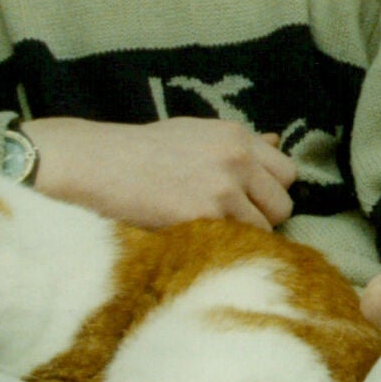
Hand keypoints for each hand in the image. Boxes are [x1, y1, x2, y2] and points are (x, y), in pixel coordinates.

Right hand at [25, 116, 297, 228]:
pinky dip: (223, 248)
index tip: (247, 200)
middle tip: (227, 221)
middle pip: (283, 204)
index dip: (269, 190)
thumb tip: (276, 139)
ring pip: (265, 229)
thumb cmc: (140, 151)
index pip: (287, 171)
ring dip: (243, 236)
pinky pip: (238, 244)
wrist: (93, 164)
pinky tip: (197, 241)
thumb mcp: (193, 134)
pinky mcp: (204, 216)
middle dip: (262, 216)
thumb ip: (237, 143)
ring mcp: (223, 187)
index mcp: (236, 135)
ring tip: (208, 232)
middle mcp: (238, 158)